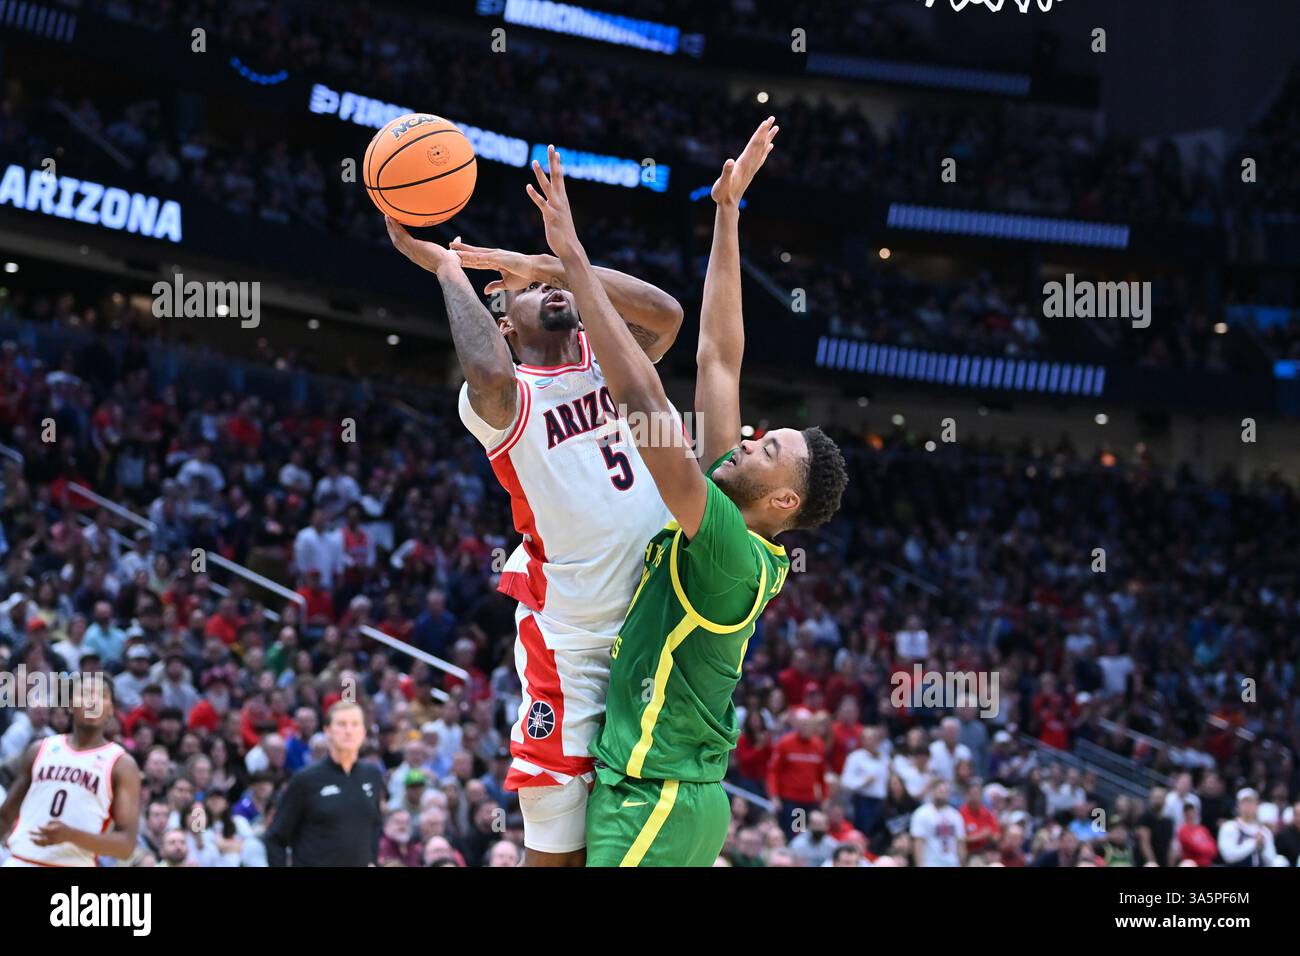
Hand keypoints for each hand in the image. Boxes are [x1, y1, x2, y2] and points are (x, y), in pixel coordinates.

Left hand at [30, 821, 73, 846]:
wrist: (70, 835)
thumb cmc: (64, 827)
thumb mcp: (59, 822)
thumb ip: (51, 821)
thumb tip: (45, 823)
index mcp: (54, 830)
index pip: (44, 829)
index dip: (40, 828)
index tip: (37, 826)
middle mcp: (52, 835)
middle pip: (41, 835)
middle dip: (34, 833)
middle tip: (28, 831)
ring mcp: (52, 840)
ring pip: (41, 842)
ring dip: (35, 840)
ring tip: (30, 839)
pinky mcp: (52, 844)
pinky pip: (44, 845)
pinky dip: (39, 844)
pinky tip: (35, 842)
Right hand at [384, 216, 460, 276]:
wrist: (449, 267)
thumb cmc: (451, 264)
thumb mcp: (451, 252)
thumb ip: (453, 244)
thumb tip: (457, 238)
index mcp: (418, 256)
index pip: (405, 246)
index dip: (399, 238)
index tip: (397, 230)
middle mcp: (412, 254)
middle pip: (397, 242)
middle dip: (392, 231)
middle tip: (388, 220)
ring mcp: (411, 251)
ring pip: (396, 237)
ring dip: (391, 226)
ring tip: (387, 215)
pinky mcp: (413, 246)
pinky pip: (401, 235)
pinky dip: (395, 226)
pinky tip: (392, 217)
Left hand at [448, 241, 537, 293]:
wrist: (534, 270)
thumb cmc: (524, 276)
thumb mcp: (507, 283)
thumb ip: (495, 285)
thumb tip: (485, 290)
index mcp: (495, 262)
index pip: (478, 261)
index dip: (467, 259)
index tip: (457, 257)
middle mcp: (494, 256)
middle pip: (475, 253)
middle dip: (462, 250)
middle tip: (450, 246)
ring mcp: (496, 256)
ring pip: (476, 253)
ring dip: (464, 251)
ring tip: (453, 248)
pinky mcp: (499, 258)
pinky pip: (483, 257)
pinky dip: (473, 256)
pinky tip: (465, 255)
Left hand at [525, 146, 581, 261]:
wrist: (570, 248)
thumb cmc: (563, 234)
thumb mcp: (559, 216)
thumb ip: (555, 207)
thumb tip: (551, 203)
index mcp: (562, 199)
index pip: (560, 177)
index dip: (557, 163)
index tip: (555, 151)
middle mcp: (560, 200)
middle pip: (556, 176)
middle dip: (553, 161)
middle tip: (551, 146)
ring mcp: (556, 208)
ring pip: (548, 187)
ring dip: (540, 174)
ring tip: (534, 161)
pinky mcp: (550, 217)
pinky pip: (542, 203)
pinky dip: (535, 195)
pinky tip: (528, 186)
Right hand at [711, 116, 778, 206]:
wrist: (728, 205)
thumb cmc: (722, 194)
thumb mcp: (722, 183)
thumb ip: (726, 172)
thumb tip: (729, 161)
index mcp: (744, 163)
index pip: (753, 145)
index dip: (759, 133)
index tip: (765, 122)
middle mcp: (750, 164)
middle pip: (760, 144)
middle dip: (765, 131)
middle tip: (772, 118)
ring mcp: (751, 168)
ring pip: (762, 150)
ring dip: (768, 138)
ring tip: (775, 128)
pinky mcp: (750, 172)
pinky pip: (760, 158)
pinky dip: (766, 150)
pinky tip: (770, 146)